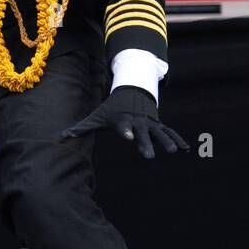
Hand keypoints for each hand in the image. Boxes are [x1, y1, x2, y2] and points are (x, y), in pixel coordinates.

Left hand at [59, 85, 188, 158]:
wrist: (131, 91)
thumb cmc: (110, 109)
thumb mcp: (96, 117)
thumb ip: (81, 128)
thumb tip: (61, 137)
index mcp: (122, 121)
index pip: (123, 127)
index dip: (124, 132)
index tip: (127, 138)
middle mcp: (137, 122)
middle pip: (142, 133)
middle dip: (146, 144)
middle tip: (149, 157)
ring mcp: (149, 122)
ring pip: (160, 132)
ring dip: (167, 141)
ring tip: (175, 151)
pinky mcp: (158, 124)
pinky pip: (170, 132)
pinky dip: (178, 139)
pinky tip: (187, 149)